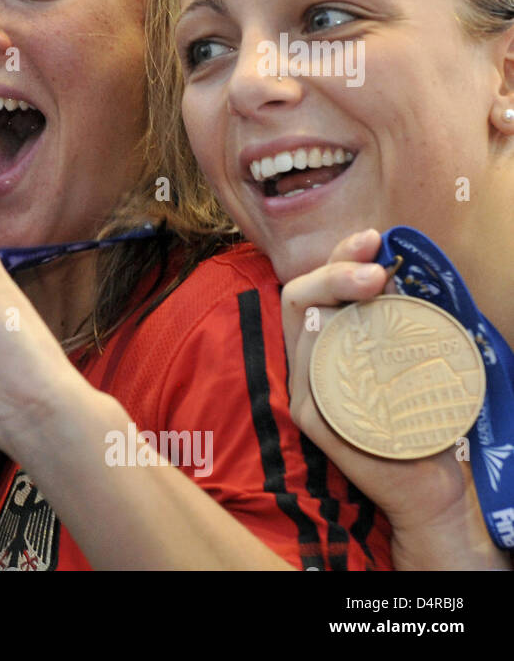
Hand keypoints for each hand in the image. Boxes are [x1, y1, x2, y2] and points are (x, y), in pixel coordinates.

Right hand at [282, 229, 481, 545]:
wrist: (430, 489)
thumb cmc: (423, 422)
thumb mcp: (408, 360)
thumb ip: (394, 323)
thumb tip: (394, 270)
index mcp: (330, 348)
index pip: (317, 291)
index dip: (337, 259)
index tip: (373, 241)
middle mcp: (309, 367)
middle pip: (299, 300)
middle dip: (332, 271)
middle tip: (373, 264)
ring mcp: (306, 393)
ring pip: (302, 327)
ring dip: (332, 293)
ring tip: (374, 280)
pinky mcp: (312, 418)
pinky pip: (306, 369)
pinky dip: (321, 339)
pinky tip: (338, 320)